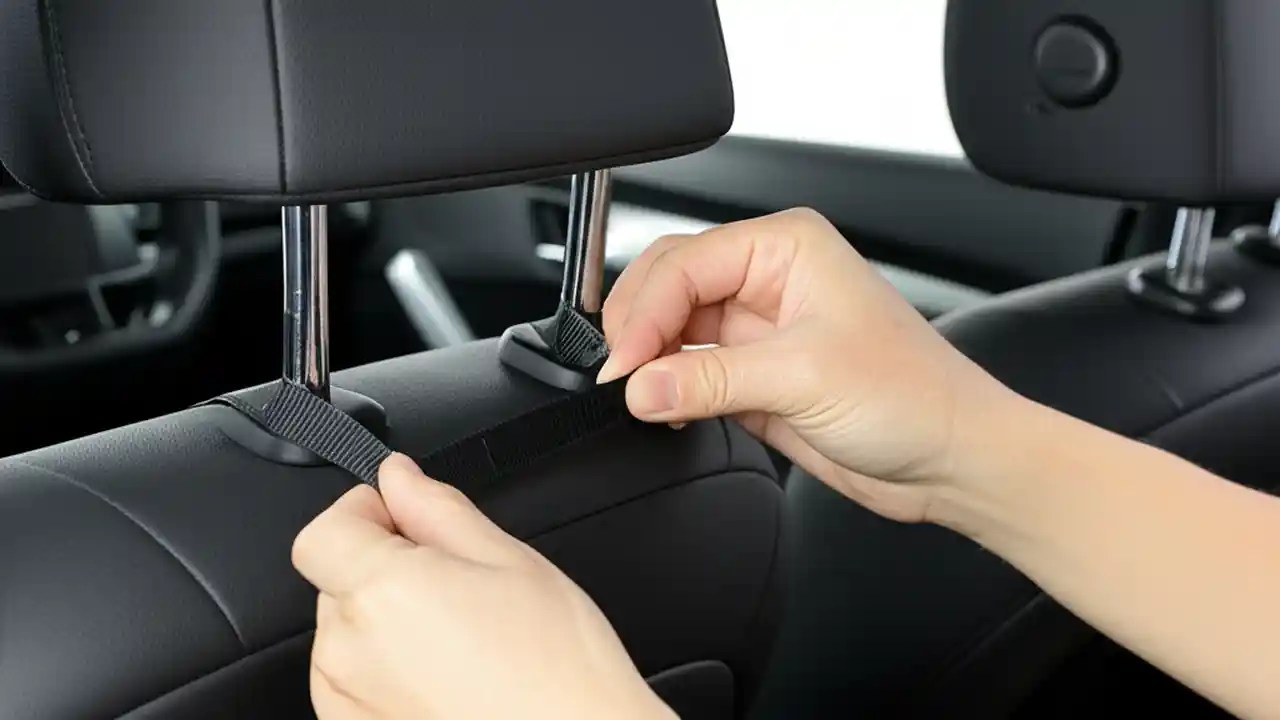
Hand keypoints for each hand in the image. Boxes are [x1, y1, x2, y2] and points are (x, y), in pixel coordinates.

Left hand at [292, 455, 672, 719]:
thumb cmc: (558, 671)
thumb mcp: (510, 561)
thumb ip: (438, 510)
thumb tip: (400, 478)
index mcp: (382, 593)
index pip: (323, 532)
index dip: (363, 514)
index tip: (402, 517)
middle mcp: (349, 652)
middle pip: (337, 580)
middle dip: (385, 568)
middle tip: (457, 582)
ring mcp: (347, 703)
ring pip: (346, 634)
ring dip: (386, 623)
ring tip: (461, 639)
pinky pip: (352, 685)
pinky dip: (387, 672)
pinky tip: (446, 676)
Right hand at [599, 208, 1022, 522]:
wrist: (952, 458)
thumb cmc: (914, 395)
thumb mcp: (804, 377)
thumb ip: (711, 380)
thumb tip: (639, 386)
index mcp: (786, 247)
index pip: (683, 263)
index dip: (644, 312)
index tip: (624, 365)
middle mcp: (768, 279)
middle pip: (667, 287)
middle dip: (638, 329)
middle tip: (623, 378)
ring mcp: (758, 330)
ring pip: (672, 331)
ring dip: (650, 363)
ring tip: (644, 397)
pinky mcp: (753, 377)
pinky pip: (688, 373)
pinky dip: (667, 391)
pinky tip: (668, 409)